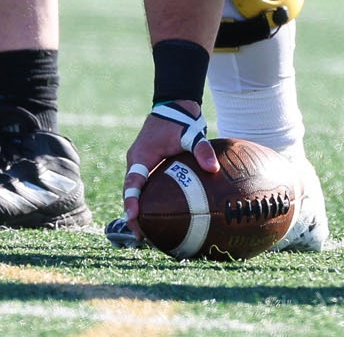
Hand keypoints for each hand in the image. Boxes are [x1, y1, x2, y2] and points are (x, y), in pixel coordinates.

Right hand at [122, 101, 217, 241]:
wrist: (173, 107)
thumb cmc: (180, 122)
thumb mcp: (191, 134)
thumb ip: (201, 150)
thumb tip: (213, 168)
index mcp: (142, 156)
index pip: (133, 182)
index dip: (132, 201)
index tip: (134, 217)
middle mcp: (136, 162)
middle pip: (129, 192)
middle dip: (133, 215)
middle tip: (141, 236)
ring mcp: (139, 164)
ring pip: (134, 191)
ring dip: (137, 211)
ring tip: (145, 235)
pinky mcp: (146, 166)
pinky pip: (142, 187)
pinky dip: (144, 202)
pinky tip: (155, 217)